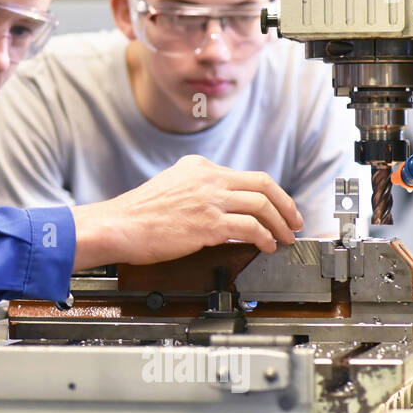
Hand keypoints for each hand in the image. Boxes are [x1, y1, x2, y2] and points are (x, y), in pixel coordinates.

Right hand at [70, 155, 302, 267]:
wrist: (118, 226)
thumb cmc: (137, 214)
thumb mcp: (169, 187)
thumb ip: (194, 189)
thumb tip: (218, 205)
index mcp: (198, 167)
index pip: (246, 175)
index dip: (270, 193)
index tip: (278, 207)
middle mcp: (208, 178)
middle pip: (264, 184)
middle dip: (286, 205)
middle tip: (294, 221)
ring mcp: (210, 199)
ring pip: (262, 205)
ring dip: (280, 224)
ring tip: (285, 238)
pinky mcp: (209, 223)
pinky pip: (251, 227)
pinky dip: (265, 237)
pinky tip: (266, 246)